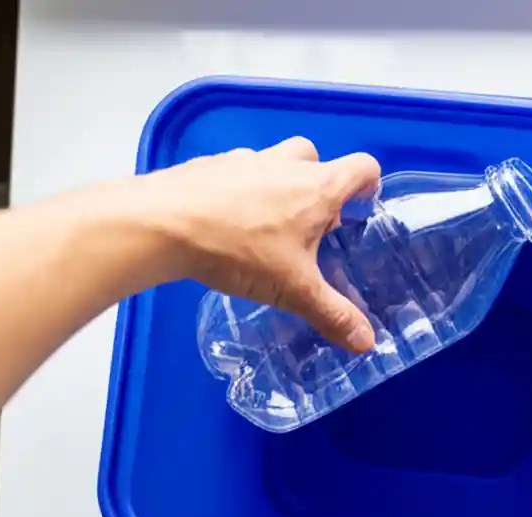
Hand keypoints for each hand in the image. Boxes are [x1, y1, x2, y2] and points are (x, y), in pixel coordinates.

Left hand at [126, 136, 379, 352]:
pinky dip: (240, 191)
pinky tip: (226, 223)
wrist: (163, 224)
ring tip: (267, 226)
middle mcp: (286, 164)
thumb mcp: (293, 290)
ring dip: (280, 186)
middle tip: (311, 226)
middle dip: (320, 187)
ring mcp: (245, 160)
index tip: (360, 210)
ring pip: (276, 162)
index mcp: (317, 187)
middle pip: (318, 160)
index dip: (369, 185)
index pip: (362, 167)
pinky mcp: (209, 165)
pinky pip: (237, 173)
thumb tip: (366, 343)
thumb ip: (332, 314)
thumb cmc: (241, 251)